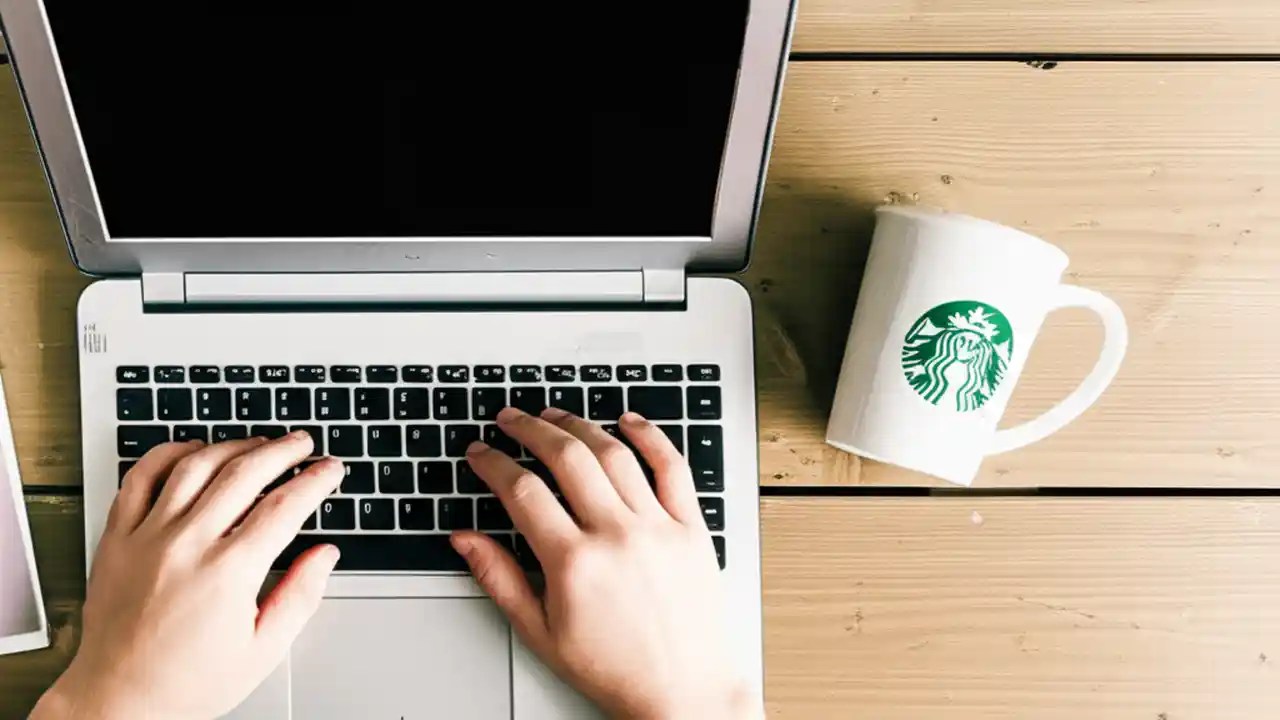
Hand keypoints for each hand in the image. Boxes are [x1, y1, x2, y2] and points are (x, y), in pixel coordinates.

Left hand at [33, 432, 343, 719]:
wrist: (117, 702)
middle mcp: (187, 546)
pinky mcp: (117, 539)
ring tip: (257, 443)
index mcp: (228, 573)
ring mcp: (148, 538)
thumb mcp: (262, 651)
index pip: (285, 507)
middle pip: (244, 473)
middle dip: (282, 451)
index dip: (315, 481)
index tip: (330, 470)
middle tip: (302, 444)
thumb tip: (325, 554)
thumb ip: (300, 596)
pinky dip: (168, 454)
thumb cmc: (186, 684)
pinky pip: (139, 478)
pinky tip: (192, 450)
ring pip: (196, 466)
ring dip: (233, 445)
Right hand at [453, 408, 758, 719]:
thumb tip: (464, 539)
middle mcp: (617, 536)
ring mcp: (658, 527)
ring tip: (555, 416)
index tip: (480, 453)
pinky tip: (628, 420)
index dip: (494, 464)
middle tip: (510, 419)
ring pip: (614, 453)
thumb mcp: (540, 633)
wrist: (681, 691)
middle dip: (530, 429)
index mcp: (574, 564)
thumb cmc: (613, 668)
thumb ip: (499, 578)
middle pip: (566, 458)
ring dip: (579, 425)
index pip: (522, 491)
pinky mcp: (692, 527)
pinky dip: (651, 436)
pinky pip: (672, 467)